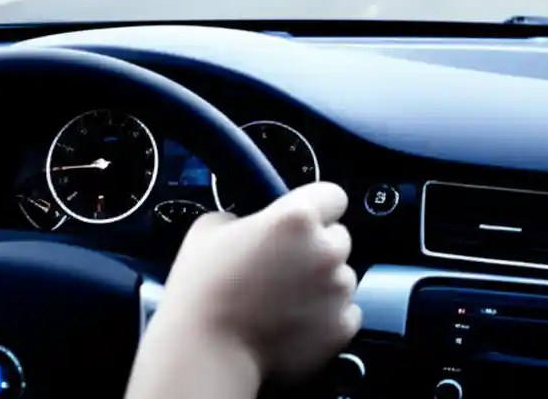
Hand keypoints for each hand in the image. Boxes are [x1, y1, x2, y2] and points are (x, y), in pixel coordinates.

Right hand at [126, 182, 359, 398]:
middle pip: (339, 237)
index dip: (317, 207)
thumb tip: (254, 224)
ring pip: (342, 276)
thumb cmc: (202, 288)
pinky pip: (346, 311)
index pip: (333, 195)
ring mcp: (339, 290)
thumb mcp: (210, 229)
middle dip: (318, 247)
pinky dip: (327, 316)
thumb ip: (244, 217)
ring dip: (322, 283)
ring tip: (285, 300)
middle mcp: (326, 250)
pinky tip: (296, 323)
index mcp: (297, 217)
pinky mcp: (342, 326)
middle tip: (285, 266)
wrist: (206, 351)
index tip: (303, 220)